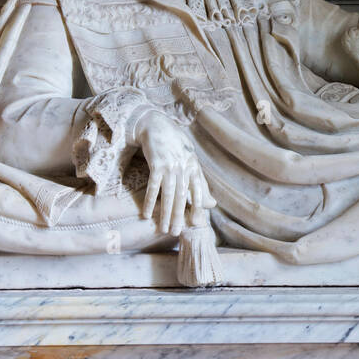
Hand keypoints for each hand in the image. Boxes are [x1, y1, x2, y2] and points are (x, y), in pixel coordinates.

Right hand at [136, 111, 212, 234]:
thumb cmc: (176, 146)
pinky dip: (149, 201)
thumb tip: (212, 204)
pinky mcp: (156, 164)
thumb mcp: (191, 162)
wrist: (158, 126)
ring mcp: (170, 166)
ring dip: (165, 214)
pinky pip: (153, 187)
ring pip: (168, 195)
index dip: (198, 208)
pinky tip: (147, 214)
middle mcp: (184, 167)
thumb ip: (200, 184)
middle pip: (182, 197)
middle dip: (179, 216)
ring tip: (163, 229)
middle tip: (175, 233)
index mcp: (194, 167)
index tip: (196, 224)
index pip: (198, 192)